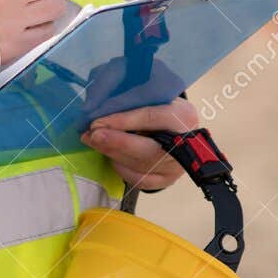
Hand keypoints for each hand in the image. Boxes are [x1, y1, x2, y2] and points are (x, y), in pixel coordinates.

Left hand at [80, 96, 199, 191]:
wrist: (183, 130)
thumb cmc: (165, 108)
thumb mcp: (158, 97)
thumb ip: (137, 100)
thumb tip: (103, 103)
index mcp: (184, 116)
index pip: (151, 119)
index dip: (123, 121)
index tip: (97, 122)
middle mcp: (185, 145)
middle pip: (146, 149)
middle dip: (115, 143)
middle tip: (92, 136)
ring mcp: (176, 167)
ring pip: (139, 166)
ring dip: (112, 153)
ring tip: (93, 142)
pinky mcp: (166, 180)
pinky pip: (139, 179)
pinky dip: (121, 168)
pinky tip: (109, 155)